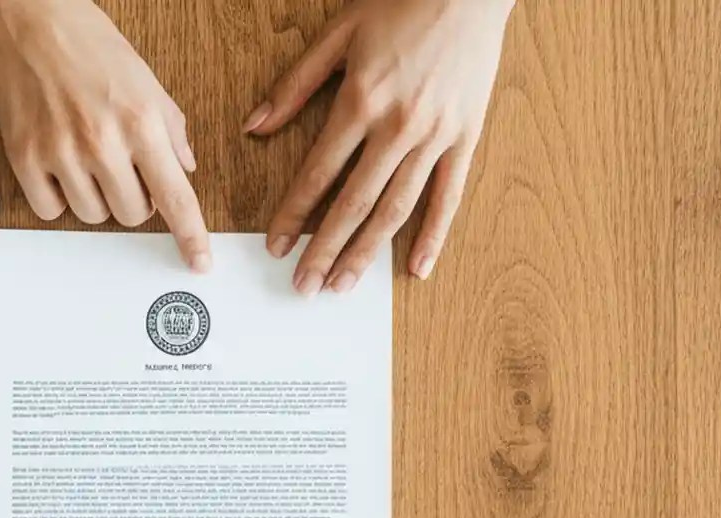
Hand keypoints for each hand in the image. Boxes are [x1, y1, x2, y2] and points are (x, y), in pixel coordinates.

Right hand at [0, 0, 210, 271]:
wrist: (30, 18)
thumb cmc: (88, 44)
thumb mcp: (147, 80)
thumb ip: (171, 130)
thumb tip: (183, 171)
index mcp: (141, 121)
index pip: (176, 196)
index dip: (190, 236)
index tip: (199, 262)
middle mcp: (103, 141)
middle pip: (132, 215)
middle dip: (134, 200)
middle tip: (121, 167)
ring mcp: (61, 152)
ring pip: (92, 216)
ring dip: (96, 197)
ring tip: (86, 156)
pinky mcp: (25, 157)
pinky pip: (50, 209)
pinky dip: (57, 197)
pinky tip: (59, 164)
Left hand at [244, 0, 514, 293]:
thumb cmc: (402, 3)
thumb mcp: (338, 34)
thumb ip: (294, 85)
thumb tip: (254, 127)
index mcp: (360, 102)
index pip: (317, 174)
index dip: (293, 215)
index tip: (276, 246)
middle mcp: (398, 127)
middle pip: (353, 204)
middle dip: (324, 250)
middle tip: (303, 286)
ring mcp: (436, 137)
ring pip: (396, 209)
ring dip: (366, 252)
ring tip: (342, 284)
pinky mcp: (466, 139)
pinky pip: (448, 197)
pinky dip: (433, 236)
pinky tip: (417, 268)